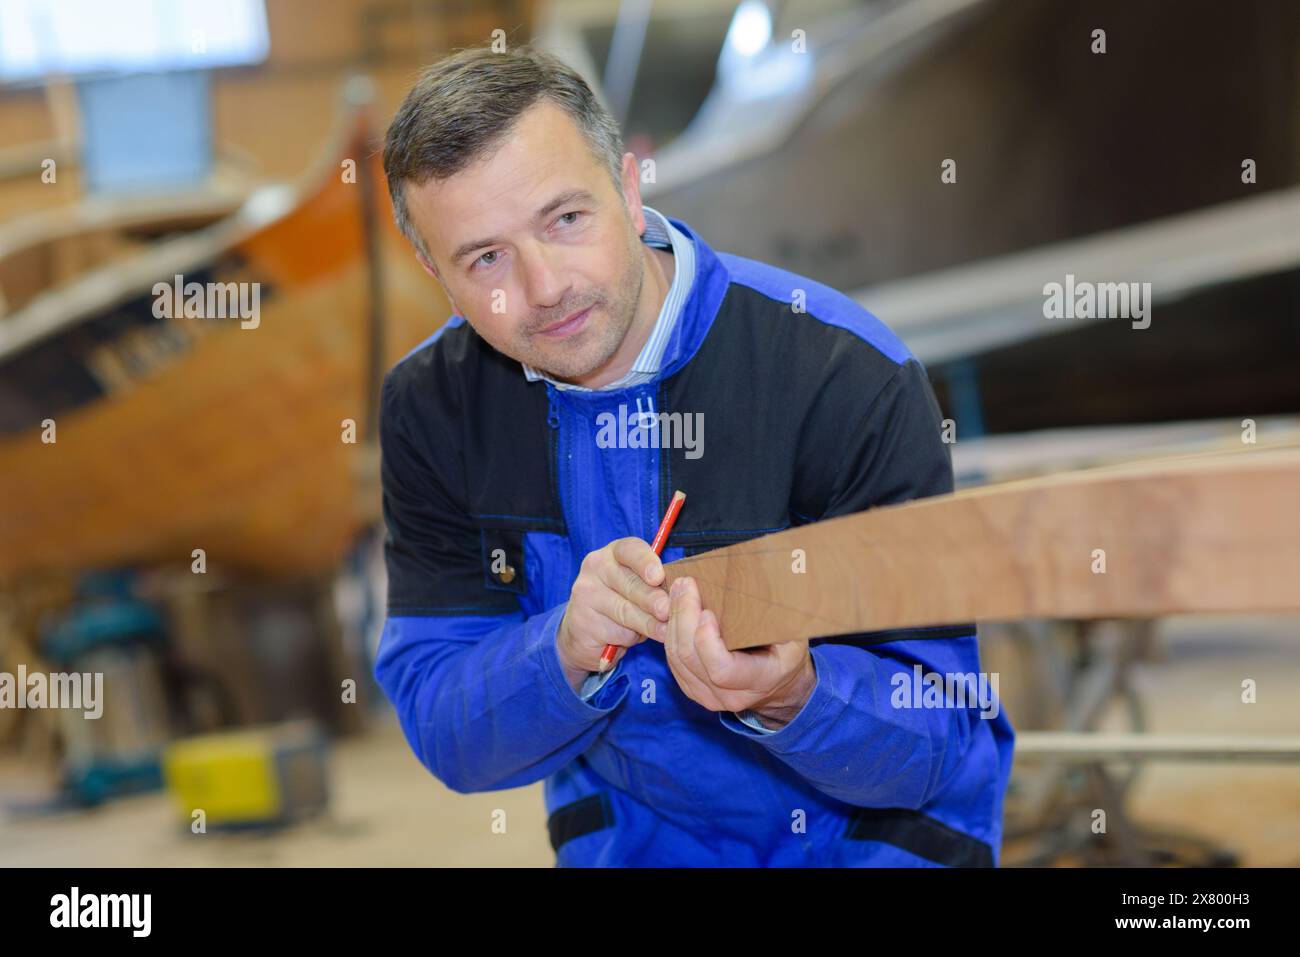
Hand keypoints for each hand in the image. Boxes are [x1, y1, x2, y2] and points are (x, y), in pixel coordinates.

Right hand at [556, 537, 670, 691]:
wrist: (586, 631)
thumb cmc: (623, 602)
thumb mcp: (640, 587)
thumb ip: (656, 585)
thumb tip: (683, 593)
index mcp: (614, 552)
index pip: (630, 549)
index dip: (645, 561)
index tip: (658, 576)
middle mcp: (596, 567)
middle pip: (629, 582)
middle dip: (652, 599)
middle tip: (667, 611)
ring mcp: (585, 593)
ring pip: (624, 610)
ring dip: (648, 623)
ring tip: (664, 632)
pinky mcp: (582, 620)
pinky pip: (615, 630)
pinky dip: (630, 638)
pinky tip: (635, 639)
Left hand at [656, 576, 815, 728]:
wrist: (780, 684)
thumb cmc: (786, 652)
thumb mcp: (794, 635)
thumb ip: (778, 616)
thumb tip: (762, 580)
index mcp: (758, 681)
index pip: (721, 668)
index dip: (707, 640)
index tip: (707, 611)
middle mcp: (729, 695)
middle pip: (691, 657)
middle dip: (684, 615)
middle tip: (686, 584)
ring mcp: (707, 696)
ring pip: (676, 658)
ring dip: (673, 620)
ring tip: (678, 590)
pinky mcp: (693, 689)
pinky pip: (673, 661)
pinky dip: (670, 632)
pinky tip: (675, 609)